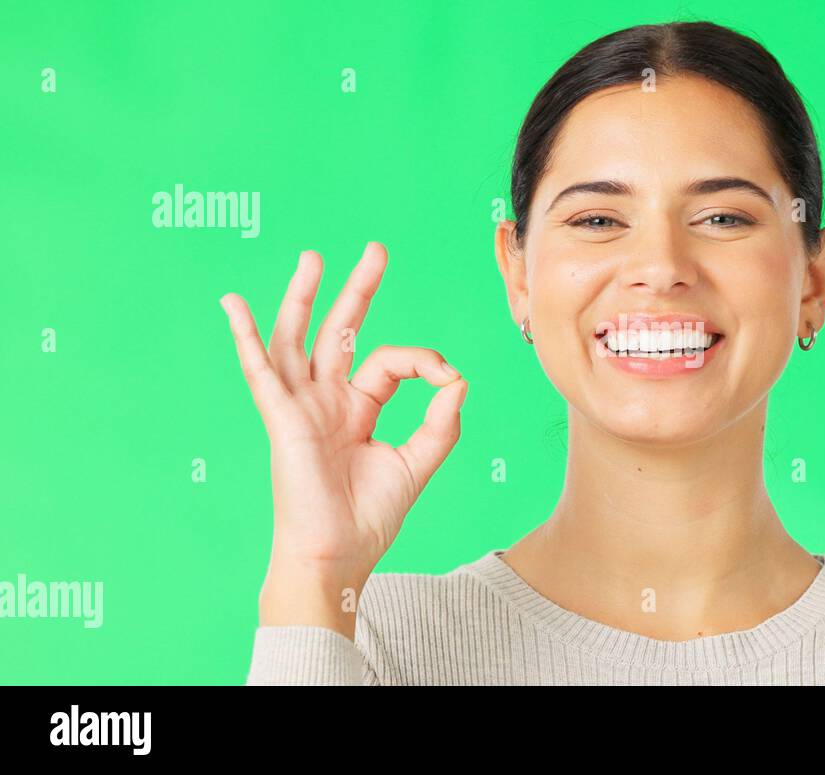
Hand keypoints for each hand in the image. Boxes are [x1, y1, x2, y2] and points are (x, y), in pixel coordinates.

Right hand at [220, 242, 467, 635]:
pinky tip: (234, 304)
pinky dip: (245, 337)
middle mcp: (327, 402)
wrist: (338, 555)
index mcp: (358, 410)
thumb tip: (458, 380)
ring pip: (298, 339)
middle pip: (340, 333)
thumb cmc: (369, 517)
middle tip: (375, 251)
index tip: (447, 376)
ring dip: (304, 298)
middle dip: (357, 291)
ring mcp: (301, 407)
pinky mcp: (282, 419)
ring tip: (313, 258)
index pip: (390, 363)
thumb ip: (441, 422)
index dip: (423, 361)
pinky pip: (259, 371)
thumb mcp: (417, 463)